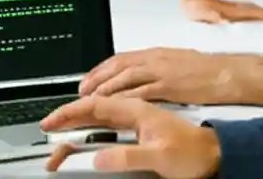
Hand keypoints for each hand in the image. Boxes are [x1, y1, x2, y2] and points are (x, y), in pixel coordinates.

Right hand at [40, 96, 220, 177]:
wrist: (213, 155)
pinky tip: (83, 139)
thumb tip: (98, 157)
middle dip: (67, 122)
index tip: (51, 123)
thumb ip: (128, 155)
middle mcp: (133, 111)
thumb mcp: (160, 157)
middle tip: (49, 137)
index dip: (69, 113)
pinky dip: (90, 133)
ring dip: (76, 128)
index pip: (95, 106)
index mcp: (137, 110)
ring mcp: (135, 121)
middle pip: (92, 111)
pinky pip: (107, 128)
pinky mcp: (137, 131)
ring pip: (98, 120)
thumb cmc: (192, 152)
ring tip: (60, 142)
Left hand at [80, 48, 234, 104]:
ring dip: (106, 88)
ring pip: (126, 78)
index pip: (122, 58)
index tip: (89, 77)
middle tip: (82, 89)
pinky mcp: (169, 86)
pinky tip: (114, 105)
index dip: (102, 68)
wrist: (227, 73)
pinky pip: (141, 92)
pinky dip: (125, 98)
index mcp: (157, 53)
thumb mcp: (178, 62)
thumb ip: (159, 67)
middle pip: (118, 66)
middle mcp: (156, 59)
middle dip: (98, 78)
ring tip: (92, 98)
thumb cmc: (208, 70)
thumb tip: (144, 74)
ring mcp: (161, 72)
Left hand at [180, 0, 262, 23]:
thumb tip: (222, 19)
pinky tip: (256, 15)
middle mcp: (232, 10)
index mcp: (229, 12)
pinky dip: (253, 13)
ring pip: (249, 10)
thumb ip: (211, 15)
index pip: (249, 13)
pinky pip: (244, 11)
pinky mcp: (227, 10)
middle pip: (252, 10)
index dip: (262, 15)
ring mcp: (230, 9)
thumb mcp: (201, 13)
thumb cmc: (194, 8)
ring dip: (261, 13)